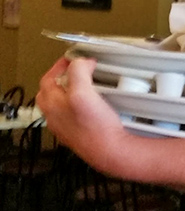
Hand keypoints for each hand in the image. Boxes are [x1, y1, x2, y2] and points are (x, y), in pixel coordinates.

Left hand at [36, 56, 125, 173]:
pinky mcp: (78, 133)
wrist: (110, 151)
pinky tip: (92, 103)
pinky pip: (73, 114)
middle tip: (75, 70)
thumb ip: (78, 72)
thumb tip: (81, 63)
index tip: (73, 59)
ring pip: (60, 104)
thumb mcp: (83, 92)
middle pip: (50, 92)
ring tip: (84, 84)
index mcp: (52, 105)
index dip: (59, 66)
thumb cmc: (96, 128)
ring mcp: (65, 126)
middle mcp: (55, 117)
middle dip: (60, 78)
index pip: (47, 79)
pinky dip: (79, 104)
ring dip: (69, 91)